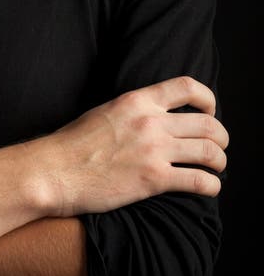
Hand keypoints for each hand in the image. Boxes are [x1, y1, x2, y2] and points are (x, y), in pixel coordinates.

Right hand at [29, 75, 228, 217]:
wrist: (54, 171)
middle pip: (208, 124)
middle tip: (217, 148)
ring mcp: (153, 150)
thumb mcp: (105, 112)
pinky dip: (211, 186)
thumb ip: (133, 111)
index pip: (187, 87)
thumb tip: (153, 116)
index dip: (208, 99)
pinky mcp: (153, 180)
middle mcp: (150, 121)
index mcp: (137, 100)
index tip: (209, 112)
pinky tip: (207, 188)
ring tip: (215, 168)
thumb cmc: (73, 144)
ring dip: (220, 162)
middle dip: (221, 138)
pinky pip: (199, 181)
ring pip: (211, 152)